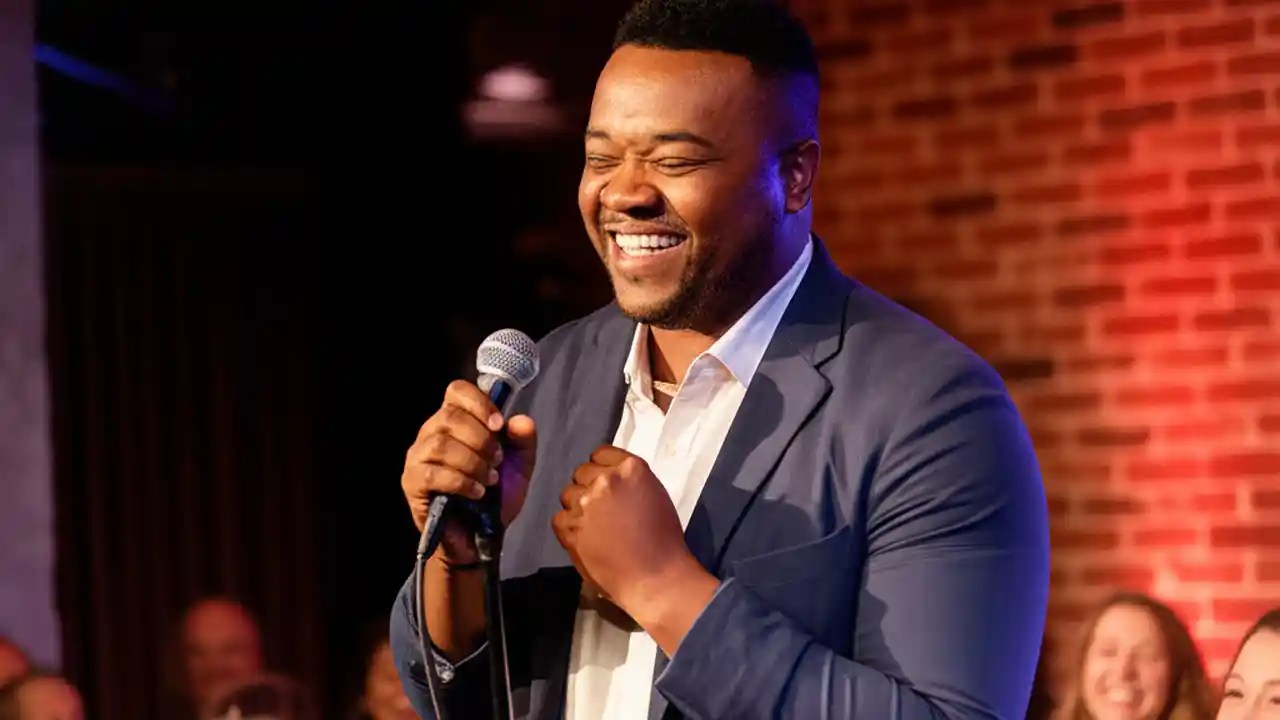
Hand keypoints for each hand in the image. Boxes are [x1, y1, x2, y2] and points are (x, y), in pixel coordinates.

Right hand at [401, 380, 536, 564]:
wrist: (480, 539)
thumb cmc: (494, 498)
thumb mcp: (519, 467)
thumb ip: (523, 441)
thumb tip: (520, 420)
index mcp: (455, 421)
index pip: (457, 391)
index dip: (480, 403)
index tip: (499, 426)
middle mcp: (431, 433)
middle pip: (450, 416)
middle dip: (481, 439)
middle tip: (497, 461)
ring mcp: (417, 457)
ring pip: (441, 444)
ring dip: (473, 461)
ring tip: (489, 480)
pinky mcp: (412, 483)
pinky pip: (432, 473)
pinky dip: (461, 481)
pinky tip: (477, 493)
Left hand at [552, 446, 717, 652]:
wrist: (655, 578)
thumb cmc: (663, 541)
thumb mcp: (654, 496)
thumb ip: (630, 482)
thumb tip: (611, 480)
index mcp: (631, 469)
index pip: (600, 454)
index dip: (601, 470)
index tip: (606, 486)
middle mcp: (605, 480)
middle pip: (581, 473)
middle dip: (588, 488)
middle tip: (600, 510)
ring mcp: (585, 503)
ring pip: (568, 494)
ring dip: (577, 508)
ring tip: (592, 527)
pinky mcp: (569, 527)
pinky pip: (559, 518)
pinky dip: (568, 528)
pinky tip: (584, 540)